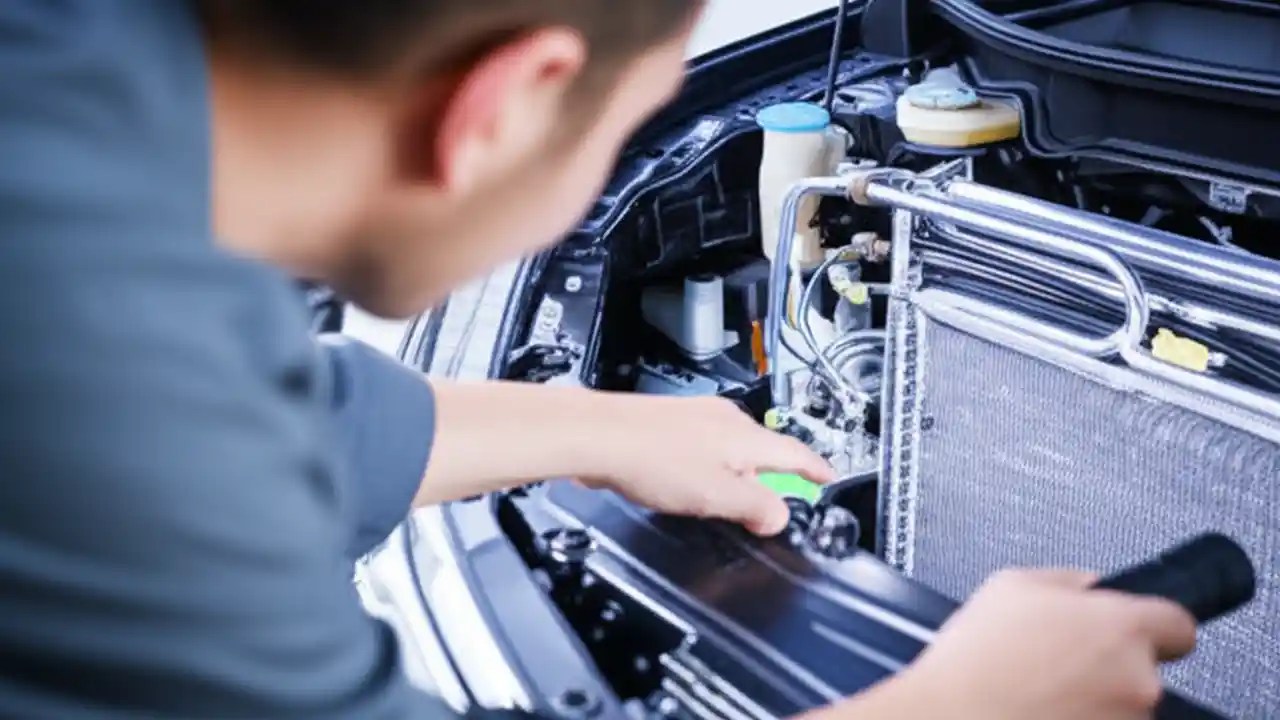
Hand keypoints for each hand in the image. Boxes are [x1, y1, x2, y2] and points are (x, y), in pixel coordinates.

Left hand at [583, 395, 834, 535]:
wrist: (597, 436)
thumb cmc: (652, 459)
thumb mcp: (716, 496)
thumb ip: (755, 507)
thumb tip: (778, 516)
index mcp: (746, 436)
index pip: (795, 452)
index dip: (815, 470)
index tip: (827, 479)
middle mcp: (725, 420)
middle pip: (763, 450)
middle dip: (769, 479)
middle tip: (770, 508)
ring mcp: (695, 418)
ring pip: (730, 449)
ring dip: (734, 475)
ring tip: (723, 503)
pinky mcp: (668, 423)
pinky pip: (702, 448)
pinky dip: (706, 468)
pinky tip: (686, 485)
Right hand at [809, 568, 1196, 719]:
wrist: (951, 718)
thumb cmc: (974, 662)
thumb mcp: (1011, 584)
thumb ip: (1069, 579)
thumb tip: (1091, 584)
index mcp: (1120, 627)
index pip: (1179, 623)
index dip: (1152, 624)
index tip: (1137, 630)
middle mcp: (1137, 679)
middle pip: (1146, 666)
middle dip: (1112, 662)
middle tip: (1063, 661)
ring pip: (1125, 701)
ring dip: (1096, 694)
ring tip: (1044, 689)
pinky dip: (1083, 717)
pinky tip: (1044, 709)